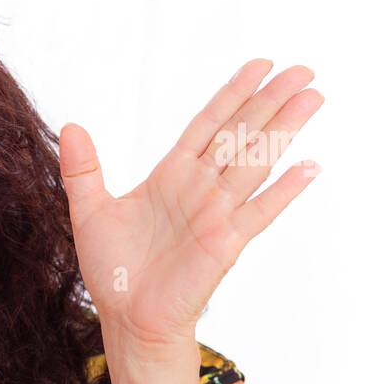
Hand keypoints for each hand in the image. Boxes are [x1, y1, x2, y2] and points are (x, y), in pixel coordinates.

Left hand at [58, 59, 323, 354]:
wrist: (127, 317)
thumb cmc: (113, 269)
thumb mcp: (90, 212)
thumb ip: (83, 169)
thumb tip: (70, 126)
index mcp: (171, 175)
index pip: (208, 124)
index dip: (232, 93)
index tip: (259, 65)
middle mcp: (200, 188)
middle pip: (240, 134)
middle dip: (270, 101)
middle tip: (303, 70)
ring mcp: (217, 214)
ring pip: (256, 162)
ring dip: (284, 130)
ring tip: (313, 98)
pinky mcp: (226, 243)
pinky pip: (260, 212)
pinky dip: (285, 190)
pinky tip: (310, 166)